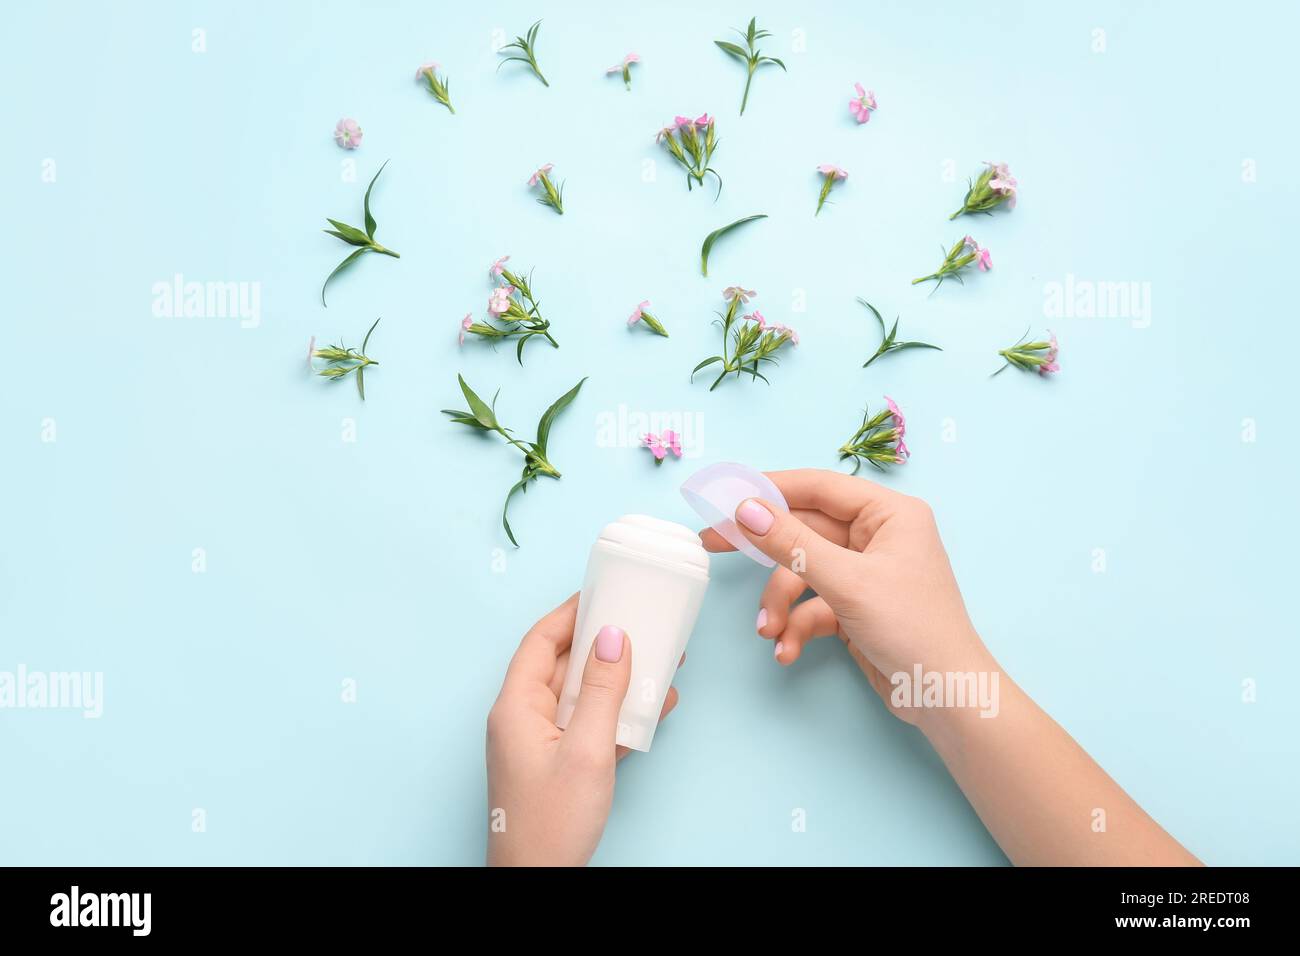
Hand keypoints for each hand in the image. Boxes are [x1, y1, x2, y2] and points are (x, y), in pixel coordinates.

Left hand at [485, 594, 679, 865]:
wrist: (540, 883)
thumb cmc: (551, 823)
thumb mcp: (586, 750)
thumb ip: (601, 691)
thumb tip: (612, 637)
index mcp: (516, 707)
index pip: (541, 641)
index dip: (571, 613)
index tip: (603, 592)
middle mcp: (523, 718)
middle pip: (562, 663)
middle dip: (602, 642)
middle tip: (638, 621)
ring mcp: (539, 742)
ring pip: (579, 694)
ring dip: (616, 678)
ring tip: (657, 661)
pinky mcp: (557, 764)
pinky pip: (587, 724)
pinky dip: (617, 713)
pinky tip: (652, 708)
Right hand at [699, 469, 991, 725]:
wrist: (946, 697)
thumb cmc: (911, 628)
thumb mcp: (845, 581)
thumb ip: (791, 542)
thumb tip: (745, 509)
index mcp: (889, 514)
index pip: (818, 487)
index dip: (768, 489)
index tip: (724, 496)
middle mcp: (878, 536)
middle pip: (804, 530)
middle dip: (764, 553)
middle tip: (711, 544)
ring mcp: (866, 573)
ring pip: (802, 573)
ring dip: (781, 604)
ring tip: (769, 632)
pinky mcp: (855, 608)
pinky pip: (812, 606)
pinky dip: (797, 627)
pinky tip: (788, 651)